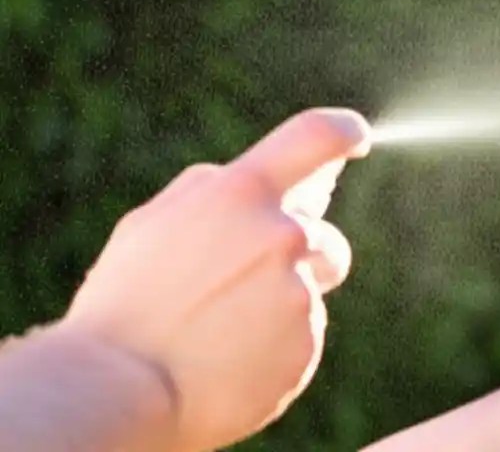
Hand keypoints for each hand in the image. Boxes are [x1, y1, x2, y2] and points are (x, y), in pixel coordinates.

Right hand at [58, 107, 370, 450]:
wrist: (119, 392)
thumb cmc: (125, 304)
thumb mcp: (154, 226)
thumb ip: (211, 195)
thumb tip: (250, 180)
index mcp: (239, 194)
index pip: (315, 137)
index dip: (345, 130)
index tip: (357, 137)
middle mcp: (281, 235)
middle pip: (321, 233)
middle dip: (299, 252)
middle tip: (243, 285)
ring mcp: (298, 290)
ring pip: (311, 286)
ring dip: (284, 298)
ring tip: (224, 328)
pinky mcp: (306, 341)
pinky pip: (302, 334)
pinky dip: (275, 344)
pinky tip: (230, 359)